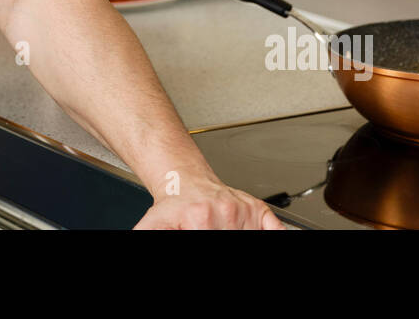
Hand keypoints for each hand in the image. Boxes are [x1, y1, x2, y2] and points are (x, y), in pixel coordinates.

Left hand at [132, 176, 285, 229]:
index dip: (202, 236)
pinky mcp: (258, 209)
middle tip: (214, 231)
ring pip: (251, 235)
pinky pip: (276, 228)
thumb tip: (143, 236)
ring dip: (242, 234)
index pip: (209, 236)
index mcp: (200, 220)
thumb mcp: (154, 224)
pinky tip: (256, 232)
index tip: (199, 234)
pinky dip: (276, 233)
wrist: (184, 180)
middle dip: (223, 238)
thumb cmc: (173, 206)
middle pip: (231, 237)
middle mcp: (225, 214)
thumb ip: (147, 233)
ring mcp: (243, 212)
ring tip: (224, 228)